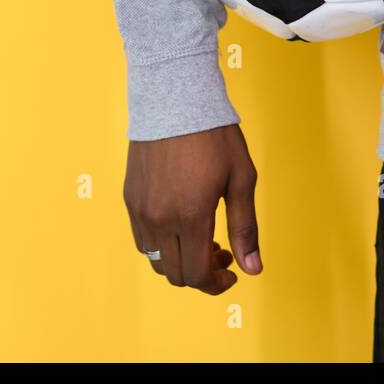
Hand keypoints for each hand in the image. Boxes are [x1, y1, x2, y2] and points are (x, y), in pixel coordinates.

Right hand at [123, 123, 261, 294]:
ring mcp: (141, 210)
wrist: (175, 99)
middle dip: (202, 275)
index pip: (198, 275)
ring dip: (181, 262)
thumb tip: (253, 268)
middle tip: (223, 253)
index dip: (217, 284)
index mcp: (191, 216)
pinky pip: (142, 239)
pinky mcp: (130, 198)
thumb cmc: (214, 135)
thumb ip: (245, 227)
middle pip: (176, 275)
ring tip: (203, 239)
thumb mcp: (241, 178)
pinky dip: (163, 245)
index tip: (232, 273)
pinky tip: (182, 225)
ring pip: (156, 260)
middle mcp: (160, 218)